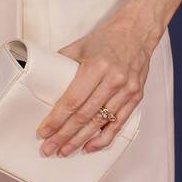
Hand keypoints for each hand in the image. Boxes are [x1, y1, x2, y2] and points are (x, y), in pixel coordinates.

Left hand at [36, 14, 156, 157]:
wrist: (137, 31)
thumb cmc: (107, 37)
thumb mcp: (80, 46)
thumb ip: (63, 63)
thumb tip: (43, 77)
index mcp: (96, 66)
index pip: (72, 100)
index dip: (57, 119)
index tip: (44, 131)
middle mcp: (113, 80)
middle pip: (84, 116)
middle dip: (64, 135)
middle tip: (49, 148)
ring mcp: (127, 90)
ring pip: (100, 123)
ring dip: (81, 140)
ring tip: (64, 150)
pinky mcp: (136, 97)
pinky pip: (119, 124)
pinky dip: (104, 138)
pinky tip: (89, 147)